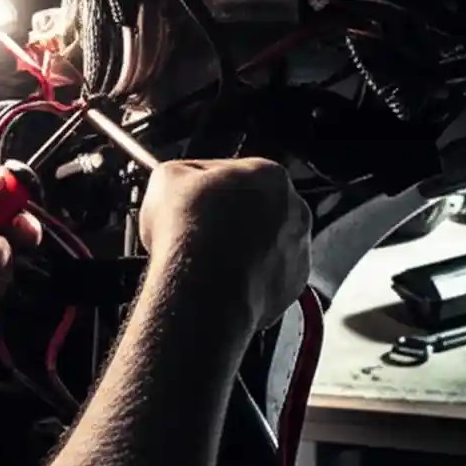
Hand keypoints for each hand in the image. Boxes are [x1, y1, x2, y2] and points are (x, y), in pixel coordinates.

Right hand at [139, 158, 310, 331]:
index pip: (235, 173)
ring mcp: (297, 251)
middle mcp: (295, 210)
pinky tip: (222, 280)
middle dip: (229, 219)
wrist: (203, 292)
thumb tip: (182, 182)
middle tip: (197, 232)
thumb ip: (184, 172)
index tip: (191, 203)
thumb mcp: (167, 178)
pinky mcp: (292, 287)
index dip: (207, 188)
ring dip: (240, 250)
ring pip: (263, 244)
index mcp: (270, 175)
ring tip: (208, 260)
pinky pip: (266, 277)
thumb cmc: (190, 236)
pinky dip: (247, 280)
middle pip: (254, 209)